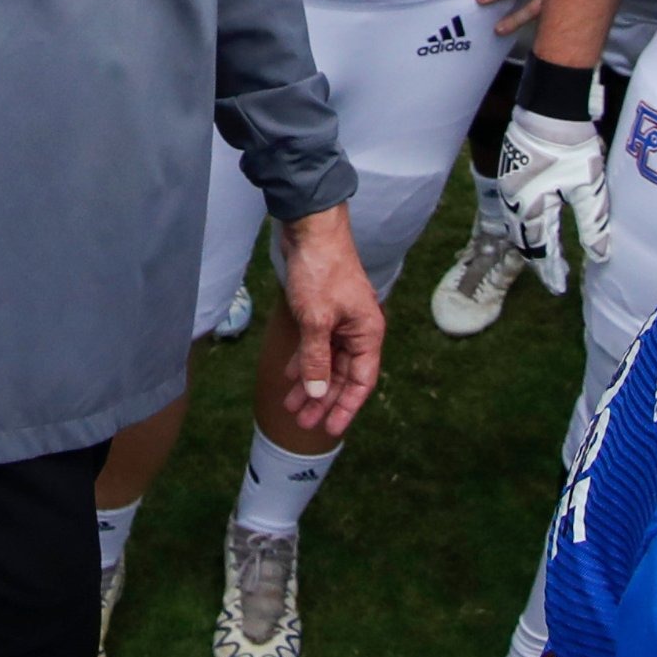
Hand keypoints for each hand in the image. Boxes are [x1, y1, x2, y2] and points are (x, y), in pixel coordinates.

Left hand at [269, 206, 382, 438]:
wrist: (310, 228)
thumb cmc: (321, 270)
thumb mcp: (316, 320)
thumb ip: (316, 359)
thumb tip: (318, 393)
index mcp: (367, 334)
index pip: (362, 381)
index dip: (347, 407)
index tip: (331, 428)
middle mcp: (358, 330)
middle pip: (343, 376)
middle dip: (323, 400)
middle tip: (303, 422)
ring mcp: (340, 321)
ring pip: (327, 362)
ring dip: (310, 383)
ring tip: (291, 405)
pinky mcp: (323, 311)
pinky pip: (316, 346)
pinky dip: (303, 361)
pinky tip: (288, 375)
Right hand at [492, 107, 609, 294]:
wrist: (551, 107)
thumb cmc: (572, 146)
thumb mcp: (589, 186)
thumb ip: (593, 223)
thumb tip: (602, 256)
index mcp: (532, 206)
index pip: (539, 248)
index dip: (550, 269)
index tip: (559, 286)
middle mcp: (514, 200)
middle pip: (523, 239)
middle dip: (539, 259)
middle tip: (554, 276)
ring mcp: (509, 185)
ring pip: (517, 224)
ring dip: (531, 242)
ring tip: (544, 256)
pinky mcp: (511, 172)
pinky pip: (515, 208)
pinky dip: (526, 223)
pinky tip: (536, 224)